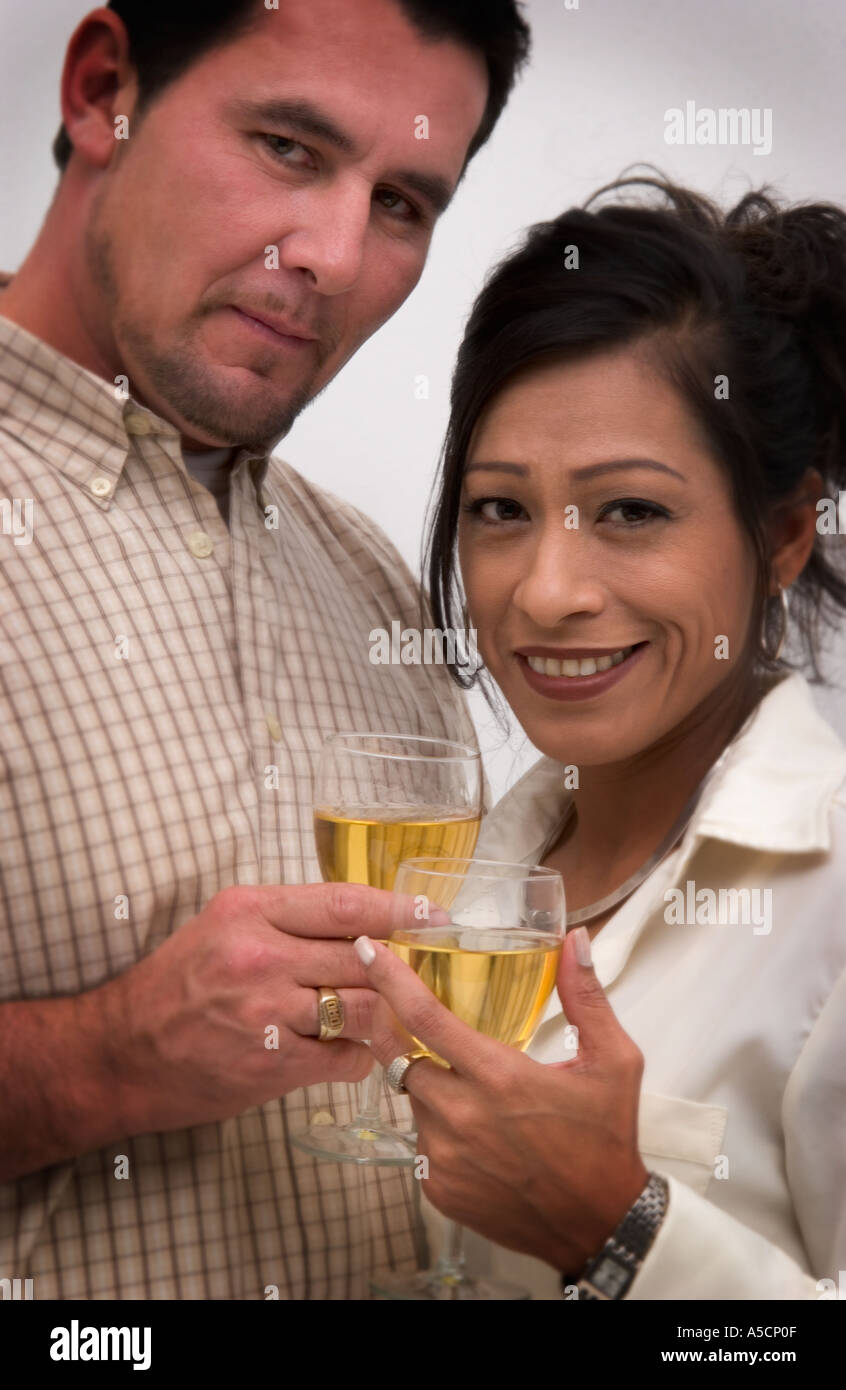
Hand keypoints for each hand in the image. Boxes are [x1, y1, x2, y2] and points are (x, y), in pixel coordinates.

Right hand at [93, 883, 413, 1136]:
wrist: (121, 1052)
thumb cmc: (176, 985)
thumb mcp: (222, 926)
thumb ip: (286, 919)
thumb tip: (360, 922)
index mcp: (249, 910)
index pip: (344, 903)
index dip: (398, 908)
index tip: (434, 913)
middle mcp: (260, 955)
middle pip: (363, 956)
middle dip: (399, 967)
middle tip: (418, 974)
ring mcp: (266, 1011)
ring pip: (363, 1007)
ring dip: (386, 1017)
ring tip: (389, 1020)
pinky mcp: (272, 1062)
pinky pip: (346, 1057)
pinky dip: (360, 1057)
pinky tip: (352, 1053)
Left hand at [358, 928, 649, 1274]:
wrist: (601, 1225)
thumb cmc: (606, 1140)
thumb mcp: (614, 1062)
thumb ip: (587, 997)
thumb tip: (576, 941)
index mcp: (499, 1077)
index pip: (424, 1017)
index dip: (390, 980)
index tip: (367, 952)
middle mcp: (462, 1115)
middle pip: (401, 1057)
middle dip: (402, 1034)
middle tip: (424, 1027)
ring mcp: (444, 1157)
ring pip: (413, 1100)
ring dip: (432, 1086)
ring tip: (476, 1093)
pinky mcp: (438, 1189)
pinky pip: (421, 1142)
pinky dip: (440, 1129)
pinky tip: (479, 1135)